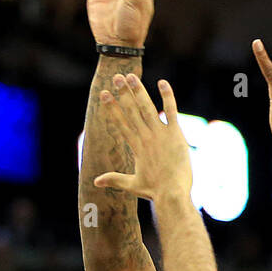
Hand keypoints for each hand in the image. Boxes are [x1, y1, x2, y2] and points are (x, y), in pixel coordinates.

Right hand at [94, 76, 191, 202]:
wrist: (172, 194)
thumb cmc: (155, 191)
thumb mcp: (132, 185)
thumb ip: (115, 180)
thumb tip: (96, 182)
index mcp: (136, 147)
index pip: (121, 122)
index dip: (112, 107)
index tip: (104, 94)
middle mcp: (145, 137)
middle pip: (131, 111)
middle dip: (123, 93)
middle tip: (116, 77)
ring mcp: (160, 134)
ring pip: (147, 107)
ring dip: (138, 91)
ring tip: (131, 76)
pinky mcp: (175, 134)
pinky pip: (171, 111)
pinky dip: (167, 96)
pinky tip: (162, 83)